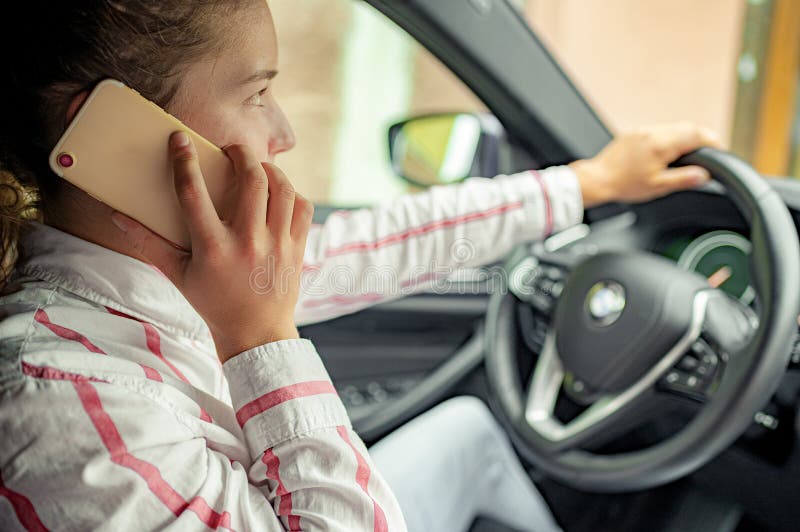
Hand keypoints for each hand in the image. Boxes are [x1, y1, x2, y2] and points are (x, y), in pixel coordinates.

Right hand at [111, 132, 313, 362]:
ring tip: (256, 168)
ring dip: (269, 169)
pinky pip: (302, 206)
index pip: (194, 194)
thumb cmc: (213, 302)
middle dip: (241, 154)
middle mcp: (248, 242)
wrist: (256, 333)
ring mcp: (278, 244)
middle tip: (231, 150)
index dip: (184, 161)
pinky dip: (292, 193)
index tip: (180, 140)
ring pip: (282, 188)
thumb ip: (148, 244)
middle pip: (252, 180)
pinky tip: (279, 194)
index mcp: (213, 248)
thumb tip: (117, 216)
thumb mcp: (177, 275)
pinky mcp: (298, 248)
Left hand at [570, 123, 722, 207]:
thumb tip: (704, 175)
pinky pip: (658, 131)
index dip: (712, 140)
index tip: (720, 149)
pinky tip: (667, 151)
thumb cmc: (625, 185)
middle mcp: (653, 132)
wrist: (598, 179)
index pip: (696, 134)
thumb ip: (684, 179)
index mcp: (662, 144)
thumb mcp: (658, 186)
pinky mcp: (634, 133)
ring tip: (690, 152)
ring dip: (684, 137)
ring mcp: (642, 131)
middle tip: (710, 150)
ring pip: (672, 128)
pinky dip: (668, 138)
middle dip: (701, 137)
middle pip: (686, 127)